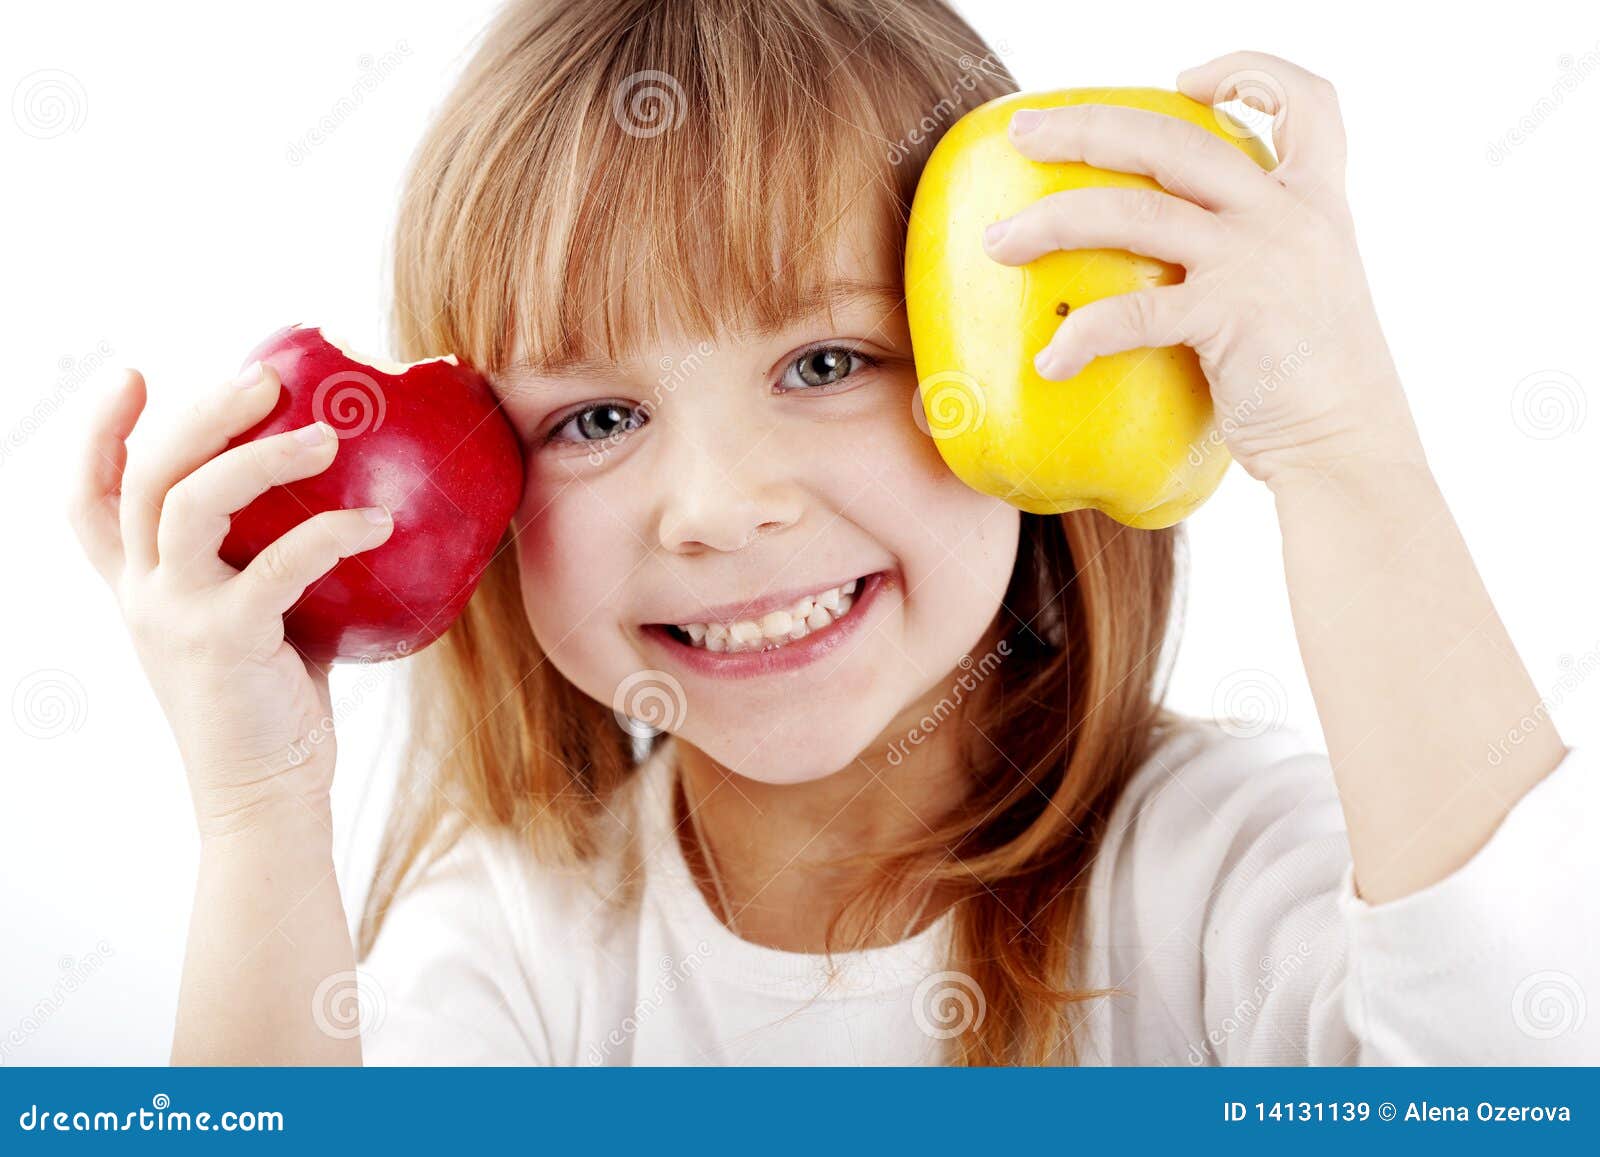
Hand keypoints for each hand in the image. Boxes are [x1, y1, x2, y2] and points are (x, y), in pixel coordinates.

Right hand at [67, 363, 394, 835]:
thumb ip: (278, 563)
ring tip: (326, 434)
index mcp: (141, 587)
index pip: (89, 499)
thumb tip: (357, 499)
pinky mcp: (225, 642)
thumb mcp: (263, 620)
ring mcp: (176, 616)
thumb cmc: (276, 707)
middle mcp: (143, 595)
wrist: (267, 799)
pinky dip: (329, 533)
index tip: (133, 375)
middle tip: (263, 377)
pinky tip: (380, 523)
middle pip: (143, 476)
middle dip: (197, 413)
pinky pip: (278, 565)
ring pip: (189, 503)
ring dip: (257, 456)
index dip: (98, 432)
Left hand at [980, 49, 1423, 488]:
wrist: (1351, 451)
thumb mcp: (1300, 297)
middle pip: (1175, 140)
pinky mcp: (1234, 318)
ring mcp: (1262, 262)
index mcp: (1315, 202)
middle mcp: (1291, 216)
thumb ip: (1251, 261)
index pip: (1308, 103)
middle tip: (1022, 130)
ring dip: (1054, 219)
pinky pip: (1134, 314)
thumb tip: (1167, 266)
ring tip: (999, 241)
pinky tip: (1048, 364)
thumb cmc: (1312, 388)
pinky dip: (1081, 335)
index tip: (1188, 78)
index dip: (1251, 72)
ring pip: (1136, 213)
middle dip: (1087, 125)